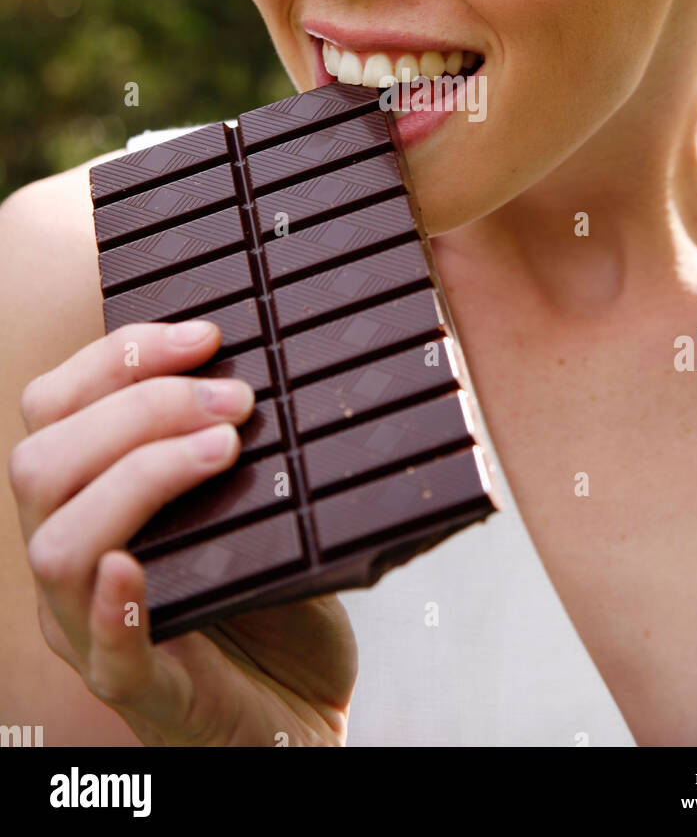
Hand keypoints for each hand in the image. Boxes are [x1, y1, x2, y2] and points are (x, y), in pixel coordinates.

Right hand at [9, 320, 357, 745]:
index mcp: (89, 504)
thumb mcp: (249, 505)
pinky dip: (115, 604)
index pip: (55, 410)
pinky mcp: (144, 694)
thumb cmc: (272, 602)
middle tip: (235, 399)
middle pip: (41, 466)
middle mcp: (75, 565)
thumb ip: (234, 446)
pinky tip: (136, 567)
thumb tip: (266, 360)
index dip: (120, 355)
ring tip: (224, 450)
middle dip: (139, 408)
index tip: (207, 334)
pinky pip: (105, 652)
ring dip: (140, 479)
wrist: (300, 717)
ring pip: (57, 546)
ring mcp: (96, 632)